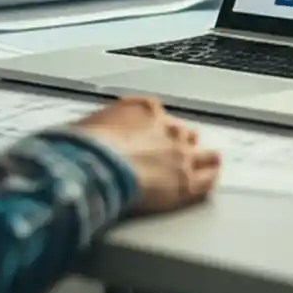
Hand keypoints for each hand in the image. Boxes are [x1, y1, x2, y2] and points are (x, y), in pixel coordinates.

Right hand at [72, 96, 220, 213]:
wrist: (95, 167)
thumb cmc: (84, 146)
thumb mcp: (87, 126)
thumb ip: (98, 128)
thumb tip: (87, 135)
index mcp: (144, 110)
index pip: (160, 115)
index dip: (157, 128)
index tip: (152, 136)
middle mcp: (167, 128)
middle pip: (185, 134)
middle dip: (180, 144)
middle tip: (172, 155)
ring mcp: (180, 155)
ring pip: (205, 155)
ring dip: (202, 160)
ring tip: (206, 165)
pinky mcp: (186, 182)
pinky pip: (208, 180)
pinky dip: (208, 180)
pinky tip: (208, 183)